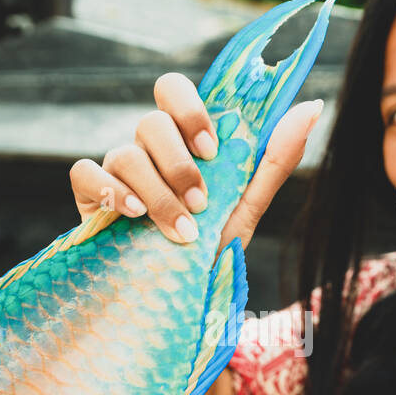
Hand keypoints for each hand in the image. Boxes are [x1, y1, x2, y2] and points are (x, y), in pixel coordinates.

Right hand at [69, 71, 322, 255]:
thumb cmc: (206, 251)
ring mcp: (115, 173)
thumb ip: (273, 158)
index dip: (190, 110)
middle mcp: (147, 151)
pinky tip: (132, 215)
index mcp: (181, 143)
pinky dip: (110, 190)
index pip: (173, 91)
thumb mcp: (245, 208)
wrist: (171, 303)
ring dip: (159, 193)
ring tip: (181, 231)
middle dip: (178, 163)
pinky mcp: (89, 198)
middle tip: (201, 201)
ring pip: (124, 153)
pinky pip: (85, 173)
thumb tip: (310, 106)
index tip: (213, 149)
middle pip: (150, 122)